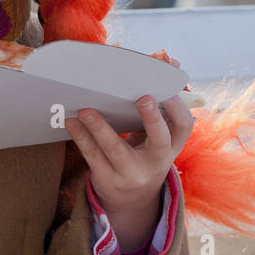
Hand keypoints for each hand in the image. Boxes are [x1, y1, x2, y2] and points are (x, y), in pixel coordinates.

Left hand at [63, 56, 192, 243]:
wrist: (132, 197)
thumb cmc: (145, 150)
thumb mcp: (157, 131)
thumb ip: (159, 99)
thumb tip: (167, 58)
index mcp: (172, 144)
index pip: (183, 126)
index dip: (177, 107)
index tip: (167, 89)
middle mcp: (157, 161)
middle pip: (158, 140)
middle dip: (151, 119)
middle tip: (142, 97)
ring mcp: (133, 173)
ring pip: (116, 149)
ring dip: (100, 128)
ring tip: (85, 109)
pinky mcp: (109, 180)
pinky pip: (93, 157)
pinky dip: (81, 138)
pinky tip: (71, 122)